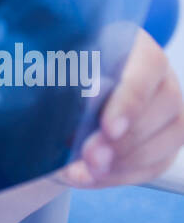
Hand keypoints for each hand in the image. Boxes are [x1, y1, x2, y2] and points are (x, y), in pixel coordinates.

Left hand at [52, 28, 183, 188]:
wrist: (57, 101)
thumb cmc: (57, 75)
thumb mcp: (54, 68)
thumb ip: (64, 77)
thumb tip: (70, 95)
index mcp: (135, 45)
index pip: (149, 64)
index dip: (132, 98)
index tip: (108, 128)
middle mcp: (161, 75)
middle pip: (165, 104)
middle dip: (126, 139)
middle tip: (90, 158)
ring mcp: (169, 110)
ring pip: (168, 138)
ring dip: (125, 162)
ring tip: (86, 171)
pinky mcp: (165, 143)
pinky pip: (155, 164)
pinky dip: (122, 176)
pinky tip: (92, 177)